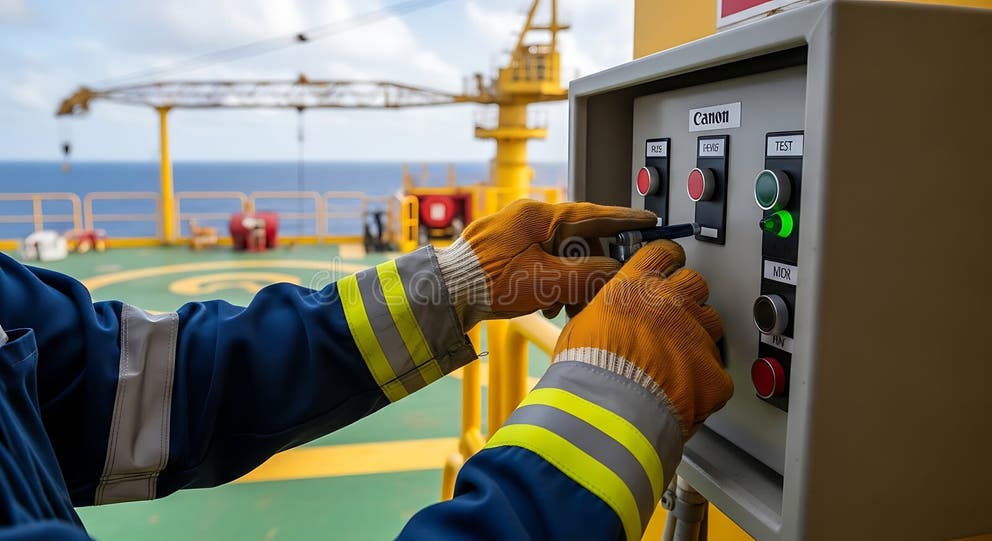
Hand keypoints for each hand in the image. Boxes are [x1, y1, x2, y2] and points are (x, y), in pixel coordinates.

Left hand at [435, 200, 656, 331]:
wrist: (443, 295)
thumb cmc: (488, 283)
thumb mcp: (549, 281)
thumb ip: (589, 275)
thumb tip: (618, 271)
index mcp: (538, 216)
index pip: (593, 215)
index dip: (624, 220)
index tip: (648, 220)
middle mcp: (525, 217)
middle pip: (576, 240)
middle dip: (589, 270)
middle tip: (597, 295)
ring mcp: (512, 233)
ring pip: (557, 253)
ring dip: (568, 281)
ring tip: (564, 308)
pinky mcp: (502, 251)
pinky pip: (538, 261)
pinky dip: (549, 282)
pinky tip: (546, 304)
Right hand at [552, 240, 732, 438]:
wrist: (606, 409)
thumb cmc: (586, 370)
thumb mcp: (580, 326)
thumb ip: (604, 312)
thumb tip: (604, 316)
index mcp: (636, 287)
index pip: (663, 253)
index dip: (667, 260)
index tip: (667, 266)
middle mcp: (670, 302)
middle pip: (694, 282)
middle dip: (685, 297)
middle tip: (670, 318)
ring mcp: (696, 334)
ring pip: (711, 322)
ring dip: (697, 334)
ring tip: (676, 357)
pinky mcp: (713, 371)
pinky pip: (717, 371)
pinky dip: (704, 380)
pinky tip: (684, 391)